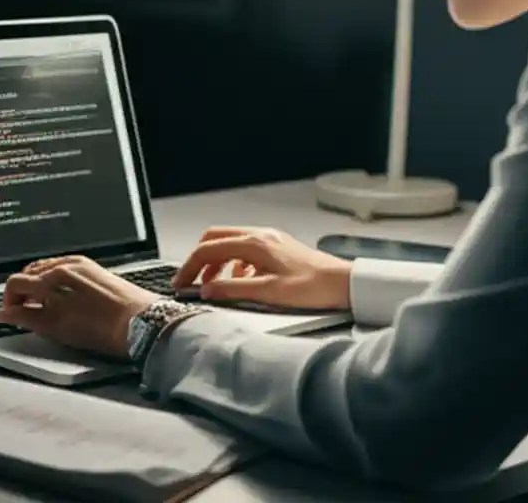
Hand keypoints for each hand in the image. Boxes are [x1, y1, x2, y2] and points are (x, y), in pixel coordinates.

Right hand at [0, 256, 160, 357]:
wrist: (140, 323)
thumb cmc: (102, 329)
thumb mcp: (57, 329)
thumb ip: (25, 318)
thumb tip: (3, 314)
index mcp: (51, 280)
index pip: (15, 282)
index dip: (8, 300)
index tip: (12, 314)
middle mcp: (63, 266)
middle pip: (28, 273)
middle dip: (22, 292)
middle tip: (27, 312)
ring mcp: (78, 264)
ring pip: (44, 269)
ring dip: (38, 285)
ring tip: (46, 306)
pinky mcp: (91, 266)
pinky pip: (63, 267)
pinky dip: (55, 280)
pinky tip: (63, 296)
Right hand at [172, 226, 352, 309]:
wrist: (346, 284)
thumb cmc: (314, 287)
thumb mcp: (270, 292)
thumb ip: (234, 290)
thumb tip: (206, 290)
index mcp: (254, 243)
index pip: (208, 250)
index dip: (190, 267)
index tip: (181, 283)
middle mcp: (260, 235)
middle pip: (215, 238)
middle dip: (199, 259)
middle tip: (192, 280)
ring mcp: (270, 239)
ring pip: (230, 243)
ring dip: (216, 262)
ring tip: (213, 284)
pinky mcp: (278, 247)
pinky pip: (245, 249)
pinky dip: (234, 263)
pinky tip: (240, 281)